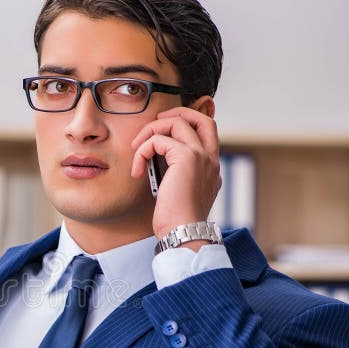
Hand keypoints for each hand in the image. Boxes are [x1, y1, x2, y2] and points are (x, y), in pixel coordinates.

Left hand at [130, 105, 221, 243]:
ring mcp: (201, 156)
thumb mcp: (181, 194)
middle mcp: (211, 158)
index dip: (186, 124)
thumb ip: (177, 176)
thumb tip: (156, 163)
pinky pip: (158, 140)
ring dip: (151, 131)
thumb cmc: (177, 221)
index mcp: (211, 167)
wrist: (184, 233)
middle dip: (175, 114)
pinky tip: (137, 171)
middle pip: (200, 117)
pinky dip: (142, 151)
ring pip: (177, 122)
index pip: (206, 132)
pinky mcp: (186, 158)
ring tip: (137, 150)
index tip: (162, 134)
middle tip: (153, 127)